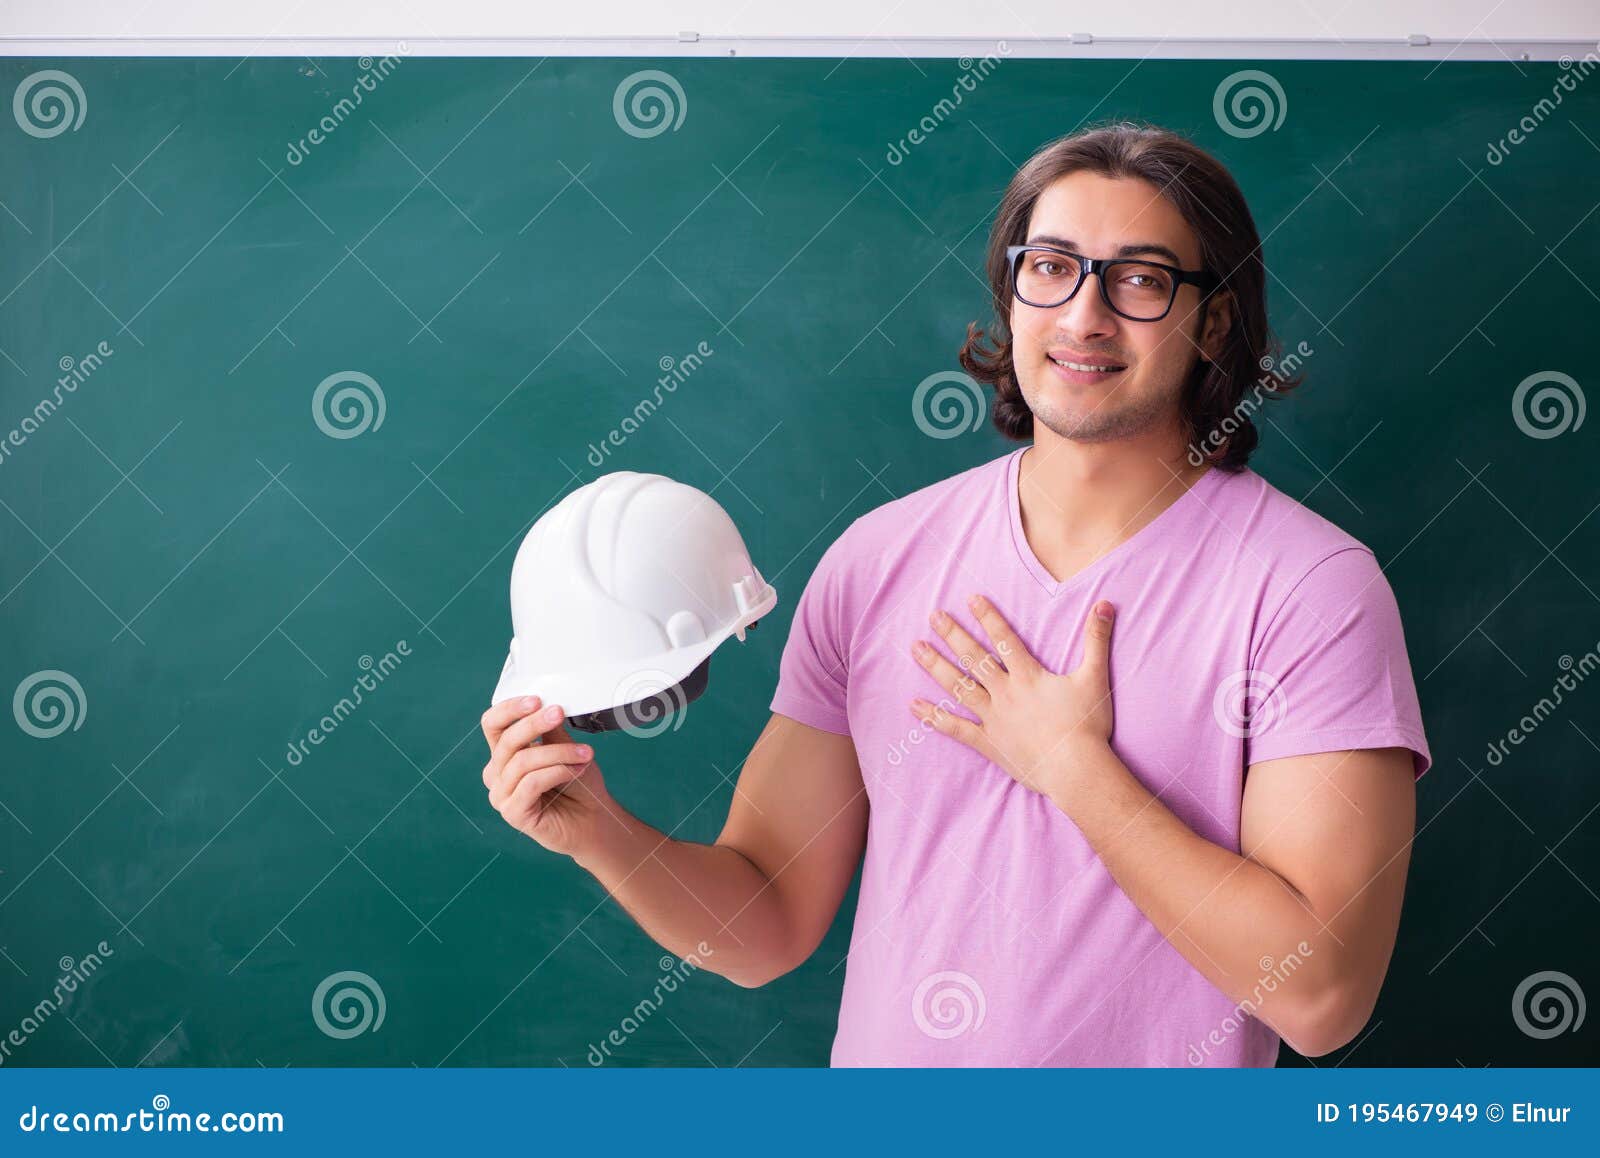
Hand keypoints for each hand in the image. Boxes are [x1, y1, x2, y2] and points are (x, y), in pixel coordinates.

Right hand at [481, 696, 613, 855]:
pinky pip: (531, 783)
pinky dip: (557, 771)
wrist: (593, 819)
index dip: (510, 709)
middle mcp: (496, 774)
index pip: (492, 724)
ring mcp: (501, 795)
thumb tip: (546, 705)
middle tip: (559, 713)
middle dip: (535, 724)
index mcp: (504, 754)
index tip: (536, 700)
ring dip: (558, 753)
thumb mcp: (566, 748)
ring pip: (523, 761)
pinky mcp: (512, 813)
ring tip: (585, 753)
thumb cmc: (578, 784)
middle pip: (506, 741)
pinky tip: (577, 770)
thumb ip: (551, 730)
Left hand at [909, 595, 1116, 796]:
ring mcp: (994, 718)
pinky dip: (934, 717)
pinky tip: (913, 705)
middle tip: (933, 616)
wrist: (1076, 770)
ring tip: (916, 648)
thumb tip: (1106, 603)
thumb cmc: (1088, 725)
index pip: (1004, 639)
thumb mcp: (1094, 677)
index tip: (970, 599)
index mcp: (1028, 676)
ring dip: (936, 666)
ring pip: (959, 687)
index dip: (988, 617)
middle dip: (953, 635)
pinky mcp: (989, 743)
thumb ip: (1097, 639)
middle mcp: (1005, 693)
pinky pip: (956, 728)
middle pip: (974, 658)